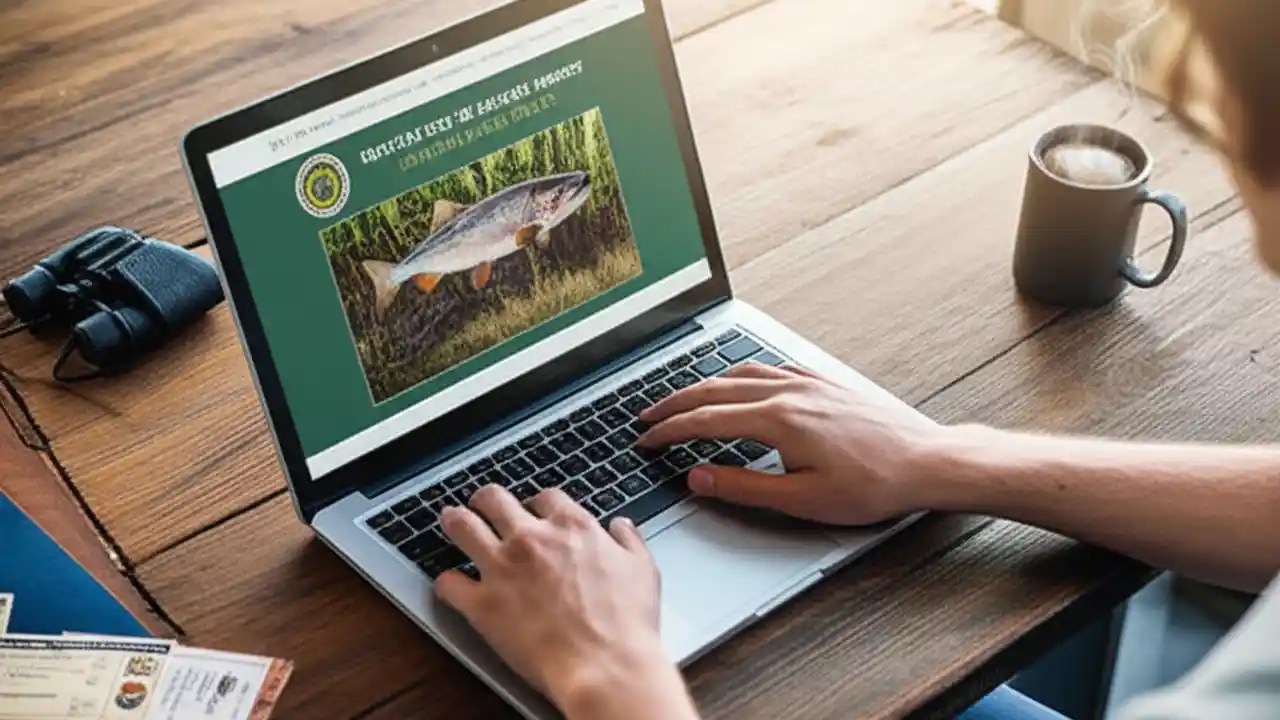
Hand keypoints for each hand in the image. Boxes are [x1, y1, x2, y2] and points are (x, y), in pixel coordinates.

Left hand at [435, 486, 698, 719]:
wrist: (605, 665)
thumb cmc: (626, 624)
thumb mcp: (643, 570)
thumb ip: (628, 541)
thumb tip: (621, 526)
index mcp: (572, 527)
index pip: (544, 496)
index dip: (536, 501)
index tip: (533, 509)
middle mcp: (532, 538)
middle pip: (495, 499)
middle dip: (486, 499)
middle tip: (482, 504)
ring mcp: (502, 568)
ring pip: (462, 527)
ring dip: (454, 521)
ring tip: (450, 520)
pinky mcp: (482, 604)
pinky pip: (448, 584)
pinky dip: (446, 583)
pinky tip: (449, 584)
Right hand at [638, 363, 945, 525]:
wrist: (925, 462)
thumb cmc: (872, 485)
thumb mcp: (801, 500)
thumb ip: (742, 487)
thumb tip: (698, 477)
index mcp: (777, 420)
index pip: (705, 420)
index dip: (669, 432)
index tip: (645, 440)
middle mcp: (787, 392)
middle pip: (714, 390)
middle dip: (675, 403)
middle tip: (647, 416)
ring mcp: (806, 383)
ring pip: (739, 374)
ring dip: (703, 385)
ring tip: (682, 399)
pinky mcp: (824, 383)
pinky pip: (770, 368)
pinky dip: (740, 374)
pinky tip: (739, 381)